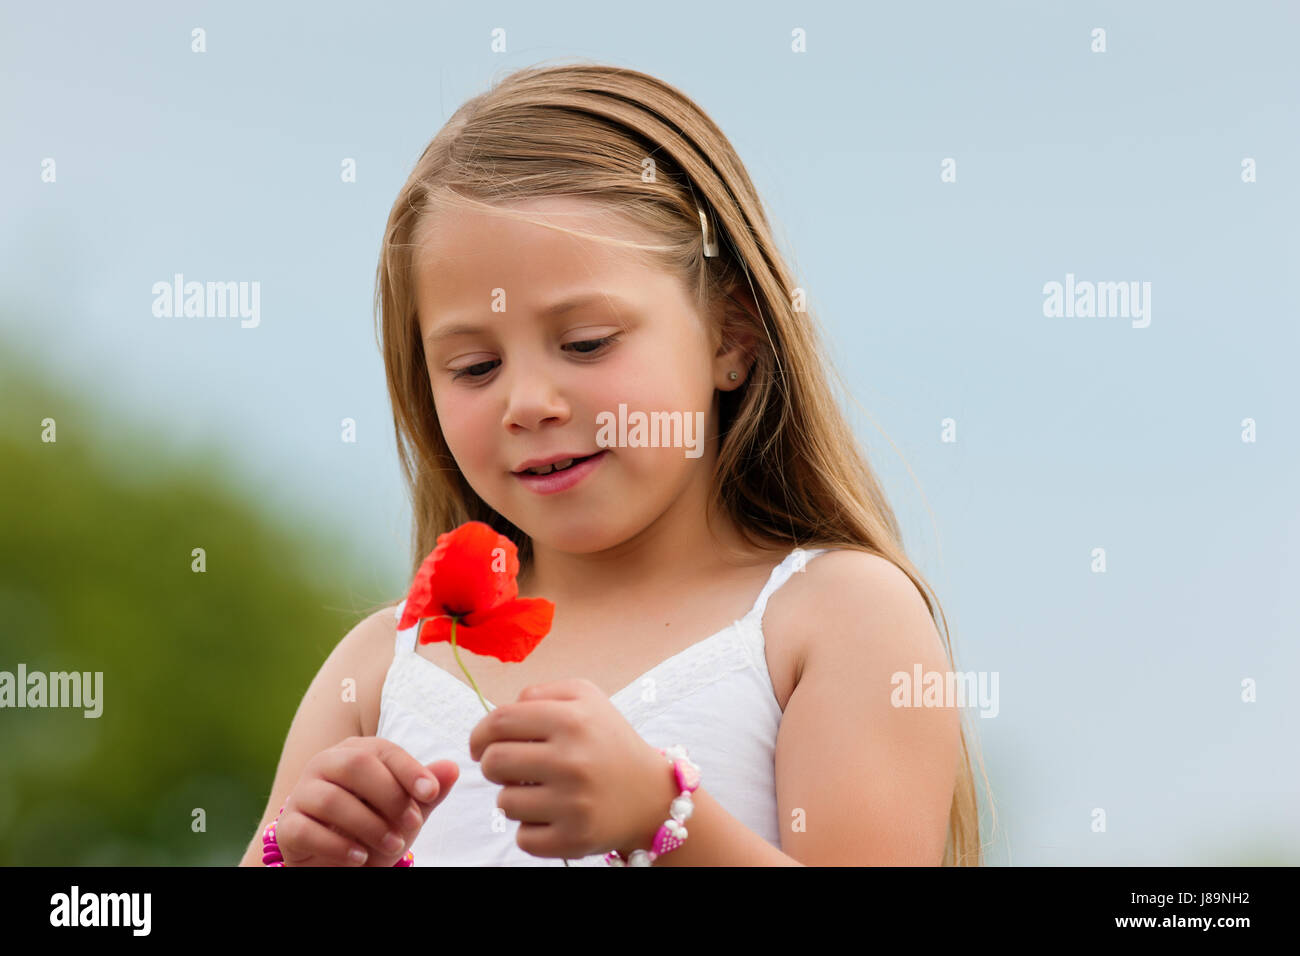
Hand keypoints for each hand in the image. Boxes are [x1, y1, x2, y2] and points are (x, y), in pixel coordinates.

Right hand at [276, 736, 458, 865]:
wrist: (340, 863)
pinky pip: (308, 830)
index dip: (409, 770)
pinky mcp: (287, 826)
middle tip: (411, 826)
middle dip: (389, 797)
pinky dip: (338, 846)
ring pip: (332, 799)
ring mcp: (301, 793)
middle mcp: (325, 764)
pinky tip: (360, 857)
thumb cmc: (374, 826)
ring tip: (393, 847)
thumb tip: (452, 767)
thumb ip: (427, 789)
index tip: (431, 794)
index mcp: (355, 752)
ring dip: (369, 826)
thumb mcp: (407, 810)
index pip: (383, 750)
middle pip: (356, 766)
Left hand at [468, 679, 672, 859]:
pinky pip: (522, 837)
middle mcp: (573, 760)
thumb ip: (539, 693)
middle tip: (514, 768)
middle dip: (494, 766)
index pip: (499, 722)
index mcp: (572, 720)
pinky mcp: (574, 839)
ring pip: (504, 803)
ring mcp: (574, 804)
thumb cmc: (608, 743)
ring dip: (514, 798)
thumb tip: (498, 718)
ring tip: (542, 792)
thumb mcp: (586, 698)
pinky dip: (531, 829)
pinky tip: (553, 816)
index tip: (480, 746)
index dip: (480, 734)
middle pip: (494, 763)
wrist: (652, 796)